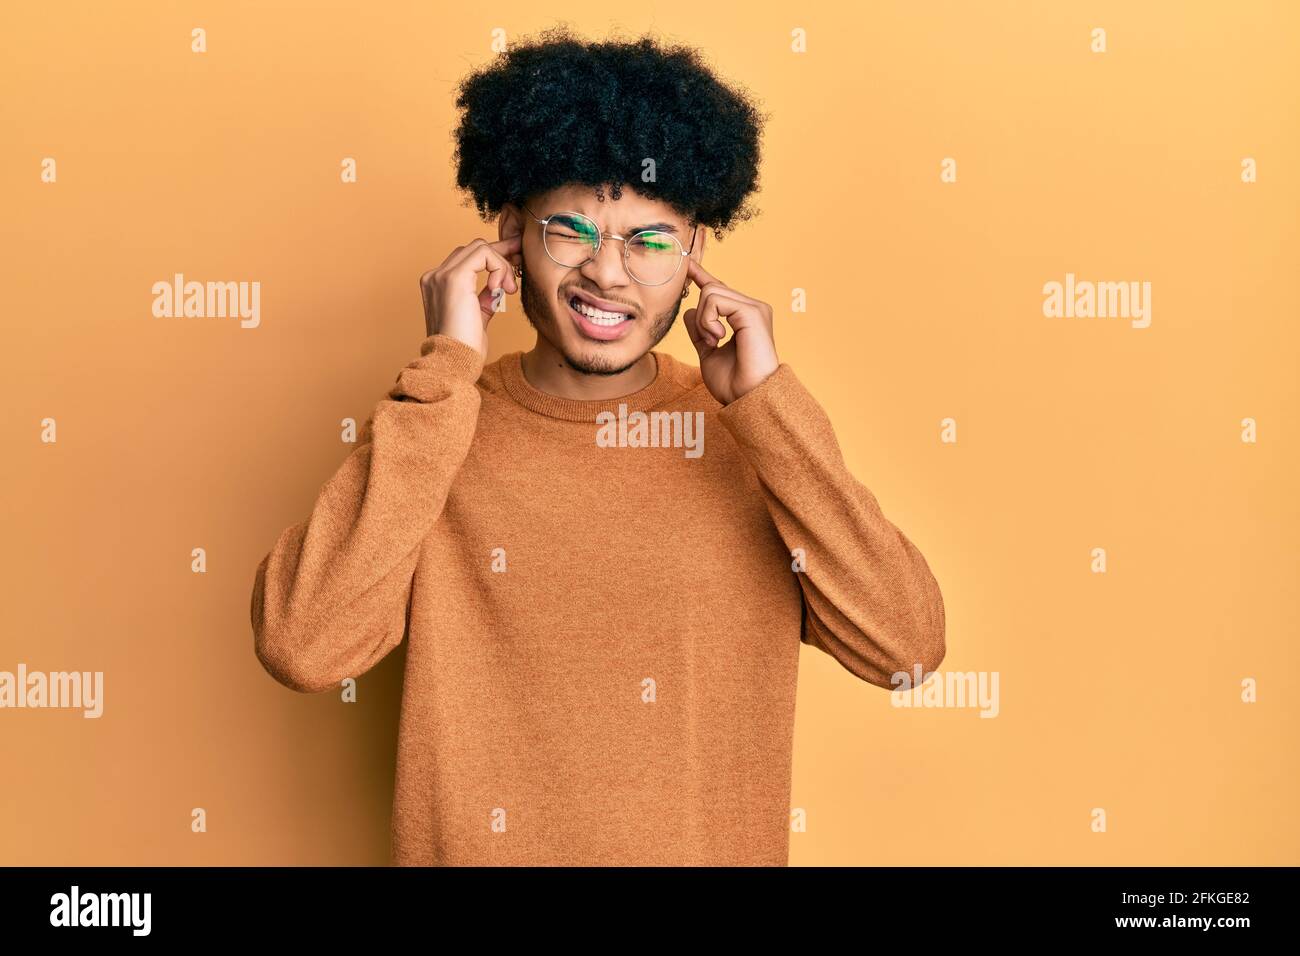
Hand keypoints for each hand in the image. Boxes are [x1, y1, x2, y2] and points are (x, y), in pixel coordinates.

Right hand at [419, 234, 520, 356]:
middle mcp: (435, 276)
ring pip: (480, 247)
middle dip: (501, 253)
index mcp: (437, 285)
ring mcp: (441, 275)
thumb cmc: (465, 349)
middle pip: (473, 248)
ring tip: (509, 290)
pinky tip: (501, 290)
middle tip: (521, 260)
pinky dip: (499, 268)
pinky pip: (483, 255)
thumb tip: (500, 283)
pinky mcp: (454, 278)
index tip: (515, 259)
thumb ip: (485, 296)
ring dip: (501, 265)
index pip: (467, 258)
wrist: (454, 363)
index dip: (493, 257)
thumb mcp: (478, 316)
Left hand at [681, 259, 778, 404]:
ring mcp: (754, 308)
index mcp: (743, 316)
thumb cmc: (733, 383)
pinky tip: (718, 337)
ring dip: (703, 320)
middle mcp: (752, 308)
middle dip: (700, 316)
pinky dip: (708, 320)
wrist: (747, 398)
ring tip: (714, 341)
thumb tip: (689, 310)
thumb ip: (699, 331)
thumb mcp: (708, 353)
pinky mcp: (752, 311)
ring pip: (710, 292)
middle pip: (711, 288)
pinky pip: (715, 300)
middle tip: (709, 341)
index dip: (701, 276)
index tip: (687, 265)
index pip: (719, 290)